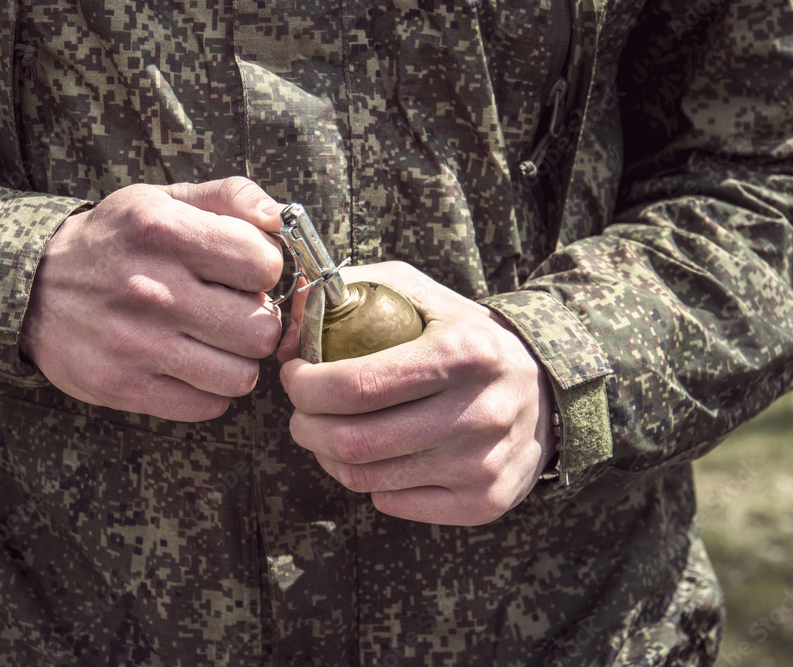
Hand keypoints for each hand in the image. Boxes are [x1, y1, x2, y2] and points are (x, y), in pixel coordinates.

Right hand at [21, 177, 284, 420]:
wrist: (31, 288)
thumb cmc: (115, 241)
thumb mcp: (162, 199)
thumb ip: (229, 196)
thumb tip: (278, 219)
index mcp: (163, 231)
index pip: (264, 265)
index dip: (264, 270)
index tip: (243, 273)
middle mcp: (150, 289)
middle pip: (261, 329)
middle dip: (256, 321)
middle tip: (231, 313)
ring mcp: (135, 344)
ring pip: (241, 376)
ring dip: (236, 362)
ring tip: (212, 343)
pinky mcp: (122, 387)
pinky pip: (207, 406)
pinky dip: (208, 392)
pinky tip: (189, 367)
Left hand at [278, 262, 554, 524]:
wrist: (546, 393)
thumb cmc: (465, 338)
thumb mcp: (421, 295)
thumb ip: (355, 290)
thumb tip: (293, 318)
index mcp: (462, 353)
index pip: (355, 385)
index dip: (305, 386)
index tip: (295, 375)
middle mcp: (478, 412)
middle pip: (354, 440)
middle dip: (305, 426)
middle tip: (302, 412)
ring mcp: (483, 464)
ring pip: (366, 478)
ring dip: (328, 456)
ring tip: (328, 433)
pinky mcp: (485, 502)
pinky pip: (393, 503)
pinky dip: (368, 482)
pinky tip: (375, 457)